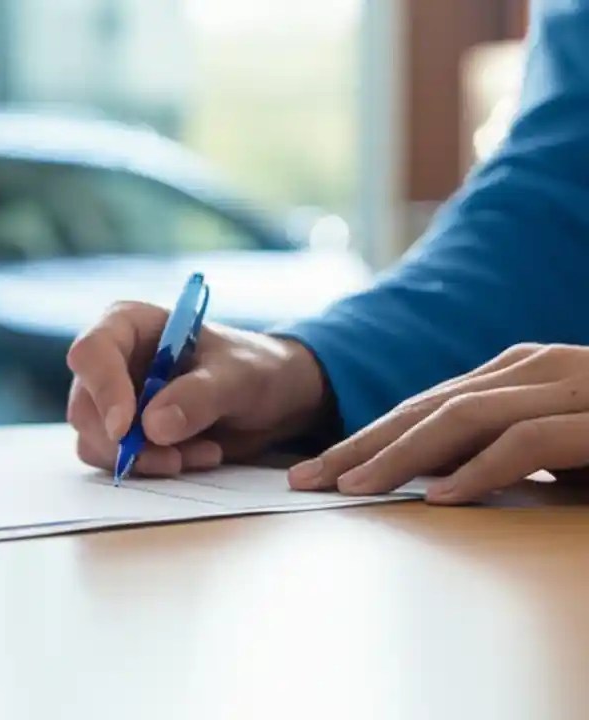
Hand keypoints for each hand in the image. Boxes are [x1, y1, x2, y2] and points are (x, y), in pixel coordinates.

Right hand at [67, 302, 329, 474]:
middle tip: (174, 458)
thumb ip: (198, 396)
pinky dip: (152, 468)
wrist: (273, 398)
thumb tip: (152, 427)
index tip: (125, 430)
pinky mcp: (125, 435)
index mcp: (128, 326)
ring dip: (143, 459)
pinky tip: (195, 457)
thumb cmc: (254, 368)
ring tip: (200, 454)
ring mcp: (114, 401)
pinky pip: (116, 462)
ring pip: (95, 441)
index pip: (91, 353)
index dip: (102, 390)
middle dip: (124, 442)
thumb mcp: (238, 376)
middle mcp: (112, 362)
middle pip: (85, 407)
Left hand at [288, 343, 588, 503]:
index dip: (364, 438)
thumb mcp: (559, 445)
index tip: (315, 470)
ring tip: (351, 488)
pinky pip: (530, 442)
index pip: (424, 406)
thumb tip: (434, 480)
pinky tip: (440, 496)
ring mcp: (571, 388)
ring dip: (400, 455)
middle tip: (305, 479)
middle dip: (359, 445)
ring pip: (464, 417)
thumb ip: (499, 449)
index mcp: (518, 372)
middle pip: (427, 408)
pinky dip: (480, 469)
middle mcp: (536, 369)